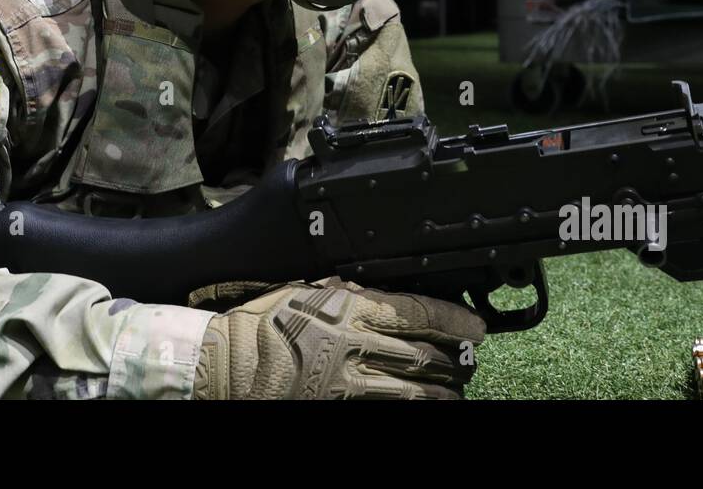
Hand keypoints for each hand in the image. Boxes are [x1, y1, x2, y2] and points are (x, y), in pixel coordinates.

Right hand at [193, 276, 485, 398]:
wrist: (227, 364)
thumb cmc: (261, 324)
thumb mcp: (307, 293)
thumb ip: (346, 294)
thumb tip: (379, 294)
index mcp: (349, 309)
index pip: (417, 312)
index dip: (452, 321)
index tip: (475, 327)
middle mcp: (354, 344)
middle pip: (420, 353)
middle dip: (450, 358)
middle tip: (468, 360)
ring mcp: (348, 382)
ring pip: (410, 388)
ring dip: (439, 391)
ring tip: (454, 392)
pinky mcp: (339, 406)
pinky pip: (386, 409)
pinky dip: (409, 408)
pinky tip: (424, 406)